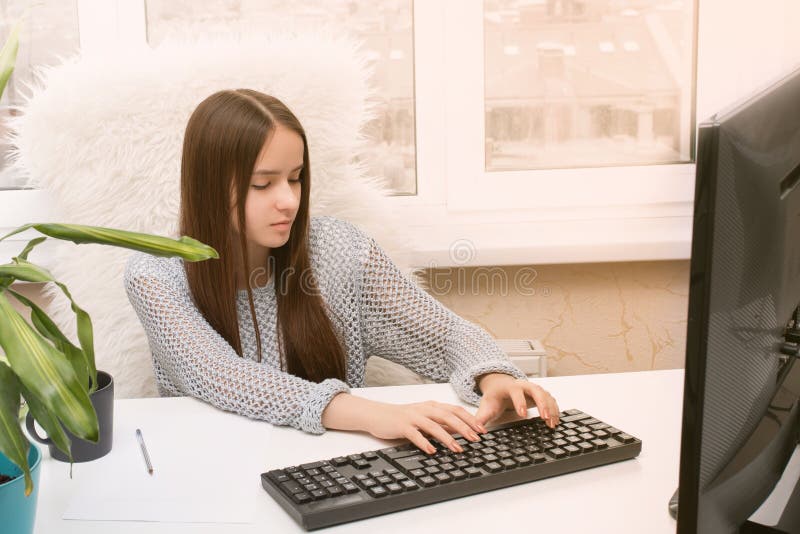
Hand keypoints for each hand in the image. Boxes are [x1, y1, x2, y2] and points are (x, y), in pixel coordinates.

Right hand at [365, 400, 486, 454]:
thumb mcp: (425, 417)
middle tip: (475, 439)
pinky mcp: (402, 426)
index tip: (482, 430)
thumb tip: (460, 431)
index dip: (470, 419)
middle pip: (448, 416)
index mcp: (432, 406)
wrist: (378, 415)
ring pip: (434, 425)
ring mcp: (413, 417)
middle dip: (464, 428)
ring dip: (447, 437)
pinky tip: (431, 451)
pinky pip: (415, 434)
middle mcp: (425, 409)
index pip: (455, 410)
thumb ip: (441, 422)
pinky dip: (424, 442)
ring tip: (457, 448)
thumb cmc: (403, 417)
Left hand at [475, 373, 559, 428]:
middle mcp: (523, 385)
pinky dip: (554, 409)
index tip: (523, 414)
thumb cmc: (494, 397)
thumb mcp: (486, 406)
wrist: (500, 386)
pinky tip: (555, 421)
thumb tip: (478, 430)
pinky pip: (550, 399)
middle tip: (545, 417)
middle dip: (542, 403)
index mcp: (509, 387)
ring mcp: (533, 389)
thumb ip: (481, 418)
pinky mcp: (540, 394)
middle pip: (536, 390)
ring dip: (550, 408)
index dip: (519, 401)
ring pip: (545, 395)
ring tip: (551, 423)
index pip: (516, 391)